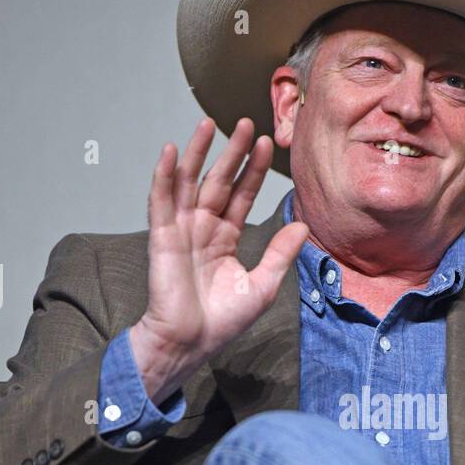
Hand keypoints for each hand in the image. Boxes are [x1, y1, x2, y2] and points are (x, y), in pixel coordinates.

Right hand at [129, 117, 308, 403]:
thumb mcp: (262, 285)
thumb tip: (303, 225)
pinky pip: (162, 200)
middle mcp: (203, 229)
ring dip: (198, 153)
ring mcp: (181, 230)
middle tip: (244, 121)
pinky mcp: (162, 237)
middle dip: (231, 152)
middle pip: (219, 181)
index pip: (242, 195)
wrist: (190, 342)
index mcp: (226, 238)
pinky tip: (172, 151)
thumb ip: (280, 254)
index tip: (266, 143)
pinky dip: (165, 175)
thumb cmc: (222, 321)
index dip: (253, 170)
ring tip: (209, 123)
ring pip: (190, 182)